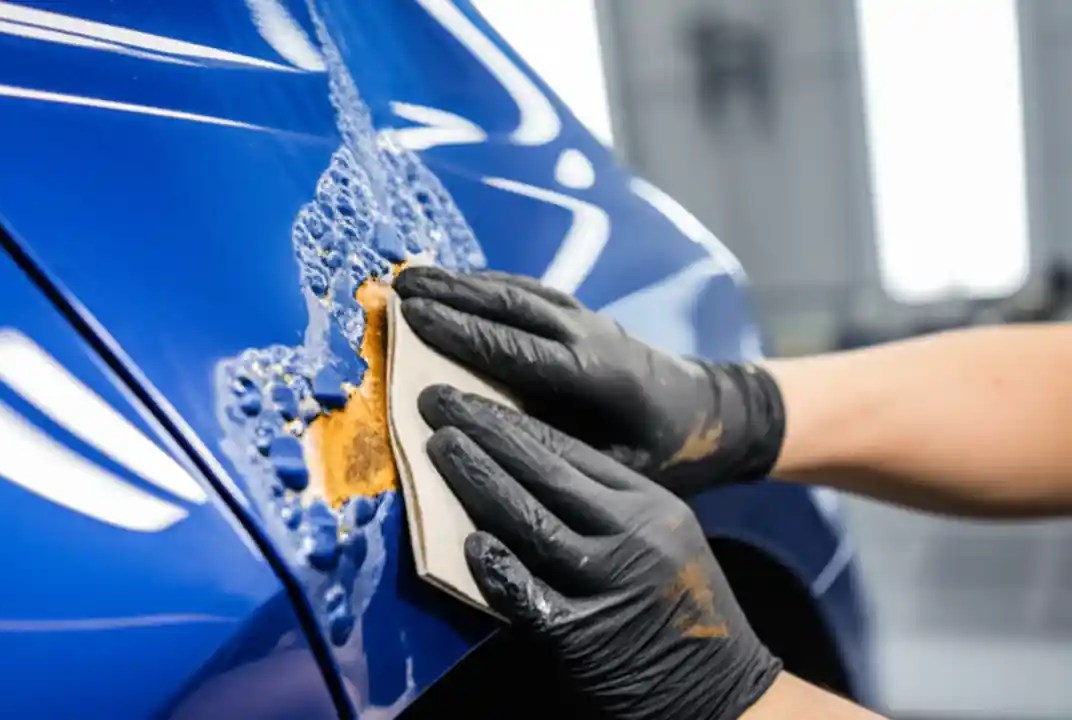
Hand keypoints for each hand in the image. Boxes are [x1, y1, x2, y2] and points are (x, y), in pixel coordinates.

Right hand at [394, 267, 784, 495]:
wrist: (707, 412)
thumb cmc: (660, 454)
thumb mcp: (618, 470)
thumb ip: (559, 454)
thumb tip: (489, 446)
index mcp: (597, 378)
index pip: (518, 350)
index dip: (463, 334)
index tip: (414, 319)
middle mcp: (589, 336)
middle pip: (512, 307)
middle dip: (451, 297)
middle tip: (396, 289)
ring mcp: (586, 318)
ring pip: (517, 291)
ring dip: (462, 283)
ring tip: (410, 277)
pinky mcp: (580, 313)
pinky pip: (527, 291)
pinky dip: (486, 283)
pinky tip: (451, 280)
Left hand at [420, 385, 781, 719]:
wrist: (724, 694)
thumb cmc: (678, 608)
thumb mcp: (662, 539)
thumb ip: (604, 506)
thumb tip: (520, 464)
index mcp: (652, 506)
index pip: (571, 451)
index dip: (513, 419)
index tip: (467, 396)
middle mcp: (637, 537)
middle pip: (548, 475)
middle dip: (486, 434)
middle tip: (436, 404)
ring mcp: (612, 587)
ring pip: (534, 524)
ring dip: (480, 483)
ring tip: (438, 450)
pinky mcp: (587, 638)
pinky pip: (531, 596)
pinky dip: (499, 569)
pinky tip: (470, 544)